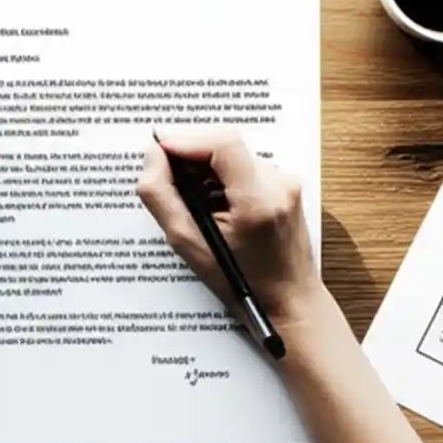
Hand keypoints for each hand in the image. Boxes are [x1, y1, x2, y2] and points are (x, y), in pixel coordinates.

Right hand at [136, 129, 321, 331]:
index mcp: (258, 200)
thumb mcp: (189, 245)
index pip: (222, 144)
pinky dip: (222, 178)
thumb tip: (153, 156)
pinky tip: (214, 206)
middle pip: (225, 145)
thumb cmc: (243, 284)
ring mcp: (286, 183)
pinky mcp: (286, 185)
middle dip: (191, 155)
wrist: (289, 302)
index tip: (159, 149)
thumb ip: (162, 196)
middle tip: (169, 180)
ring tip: (194, 203)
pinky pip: (245, 166)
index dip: (185, 140)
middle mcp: (279, 184)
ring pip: (233, 156)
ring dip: (206, 169)